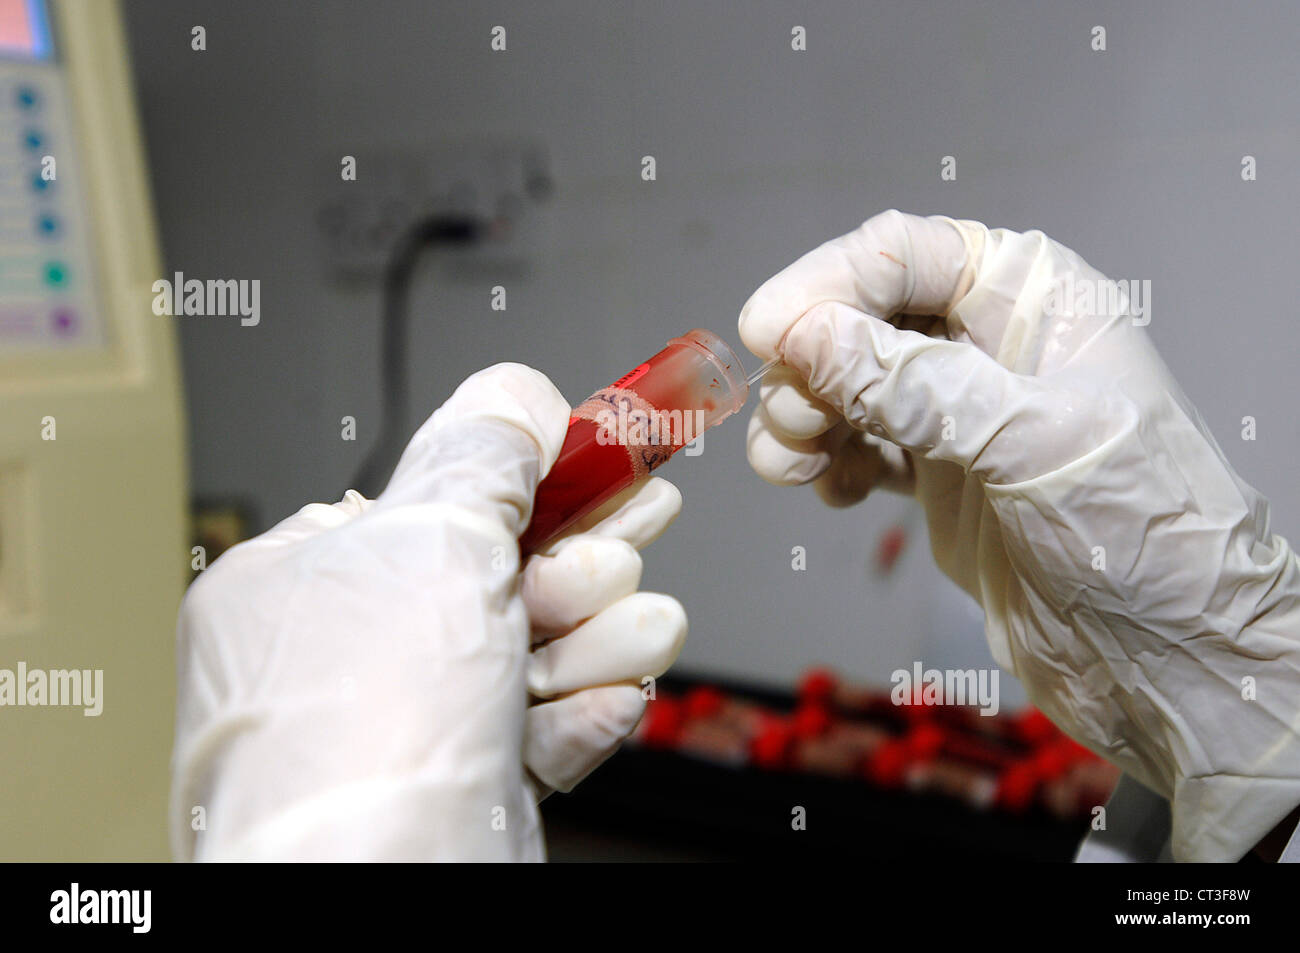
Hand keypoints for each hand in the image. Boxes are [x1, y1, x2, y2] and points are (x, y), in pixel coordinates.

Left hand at [171, 364, 686, 860]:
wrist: (380, 900)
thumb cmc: (365, 735)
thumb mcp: (432, 541)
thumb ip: (484, 452)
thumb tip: (518, 398)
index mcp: (305, 580)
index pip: (434, 497)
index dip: (529, 473)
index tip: (607, 451)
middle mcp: (350, 654)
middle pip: (498, 571)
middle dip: (578, 553)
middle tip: (639, 522)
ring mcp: (409, 725)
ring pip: (533, 650)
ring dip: (593, 635)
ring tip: (620, 633)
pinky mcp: (466, 786)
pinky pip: (544, 725)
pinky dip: (585, 709)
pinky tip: (607, 699)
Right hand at [739, 209, 1299, 860]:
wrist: (1168, 657)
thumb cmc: (1141, 535)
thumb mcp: (1027, 443)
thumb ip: (915, 386)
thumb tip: (808, 338)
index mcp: (1033, 296)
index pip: (904, 255)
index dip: (826, 284)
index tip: (766, 332)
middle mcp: (991, 341)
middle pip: (860, 318)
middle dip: (809, 364)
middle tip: (790, 424)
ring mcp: (963, 411)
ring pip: (847, 385)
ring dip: (804, 417)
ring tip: (792, 466)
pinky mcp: (943, 474)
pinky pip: (859, 445)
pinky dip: (827, 463)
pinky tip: (829, 492)